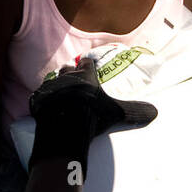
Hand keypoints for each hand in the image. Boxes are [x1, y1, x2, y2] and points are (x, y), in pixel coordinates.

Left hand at [28, 58, 155, 167]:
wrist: (63, 127)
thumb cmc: (91, 116)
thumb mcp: (116, 113)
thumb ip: (134, 111)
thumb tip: (155, 112)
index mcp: (85, 76)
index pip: (87, 64)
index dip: (88, 66)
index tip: (89, 67)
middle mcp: (66, 78)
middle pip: (67, 69)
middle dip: (70, 73)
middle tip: (74, 81)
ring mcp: (50, 88)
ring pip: (51, 81)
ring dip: (55, 86)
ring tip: (59, 95)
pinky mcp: (37, 100)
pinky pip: (38, 97)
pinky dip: (42, 101)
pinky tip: (46, 108)